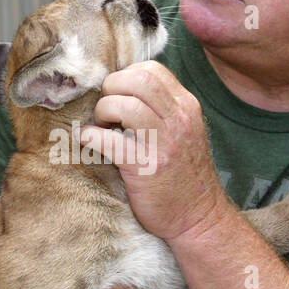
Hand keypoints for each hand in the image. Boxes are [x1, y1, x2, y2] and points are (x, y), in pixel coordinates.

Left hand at [75, 61, 230, 243]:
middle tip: (106, 110)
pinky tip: (89, 142)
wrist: (199, 218)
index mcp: (187, 107)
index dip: (126, 77)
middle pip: (137, 80)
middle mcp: (178, 120)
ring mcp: (163, 143)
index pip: (152, 70)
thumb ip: (162, 109)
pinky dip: (90, 137)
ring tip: (102, 127)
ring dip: (102, 112)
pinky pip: (109, 140)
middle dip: (112, 89)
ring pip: (122, 105)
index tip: (118, 96)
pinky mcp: (145, 168)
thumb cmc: (184, 175)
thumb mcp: (184, 132)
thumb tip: (124, 91)